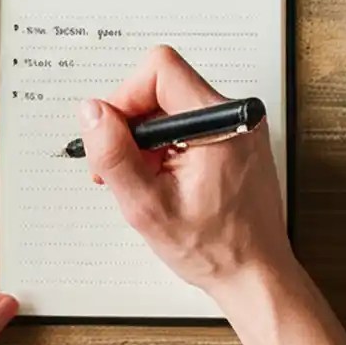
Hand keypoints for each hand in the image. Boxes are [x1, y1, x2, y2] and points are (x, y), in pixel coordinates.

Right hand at [78, 46, 291, 291]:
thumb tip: (91, 112)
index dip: (125, 97)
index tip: (114, 135)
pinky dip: (165, 145)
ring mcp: (238, 125)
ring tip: (146, 179)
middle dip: (132, 123)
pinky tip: (163, 179)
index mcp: (220, 122)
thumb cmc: (214, 249)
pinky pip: (187, 122)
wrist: (254, 274)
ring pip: (171, 104)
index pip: (160, 69)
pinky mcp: (234, 137)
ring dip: (147, 138)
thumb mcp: (148, 206)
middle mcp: (235, 115)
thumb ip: (114, 154)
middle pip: (163, 84)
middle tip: (124, 167)